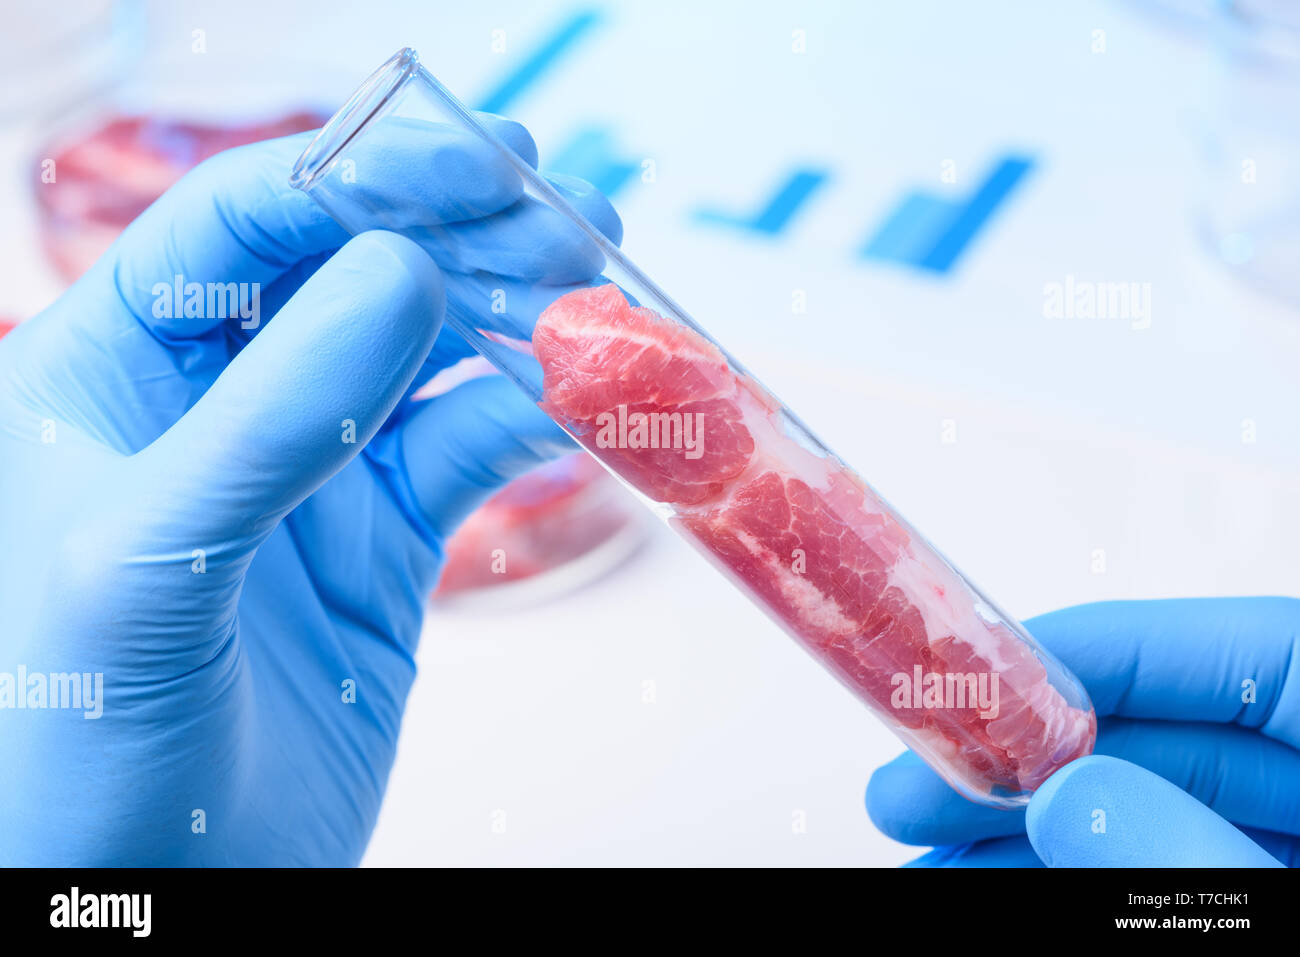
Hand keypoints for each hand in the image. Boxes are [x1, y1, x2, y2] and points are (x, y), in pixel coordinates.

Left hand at [0, 121, 617, 864]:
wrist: (157, 896)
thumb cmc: (70, 744)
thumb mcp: (148, 559)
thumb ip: (276, 415)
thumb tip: (401, 273)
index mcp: (113, 371)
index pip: (237, 224)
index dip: (356, 174)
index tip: (471, 158)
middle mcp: (217, 404)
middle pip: (350, 272)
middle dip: (458, 232)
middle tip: (566, 212)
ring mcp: (309, 471)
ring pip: (425, 356)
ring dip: (512, 316)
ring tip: (599, 286)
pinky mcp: (382, 542)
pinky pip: (467, 450)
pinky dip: (533, 418)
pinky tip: (585, 400)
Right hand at [866, 598, 1298, 865]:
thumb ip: (1191, 852)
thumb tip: (1067, 802)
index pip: (1203, 651)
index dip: (1069, 659)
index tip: (961, 680)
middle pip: (1153, 737)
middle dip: (1021, 768)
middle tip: (914, 791)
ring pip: (1146, 811)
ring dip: (1026, 834)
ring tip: (930, 860)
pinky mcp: (1278, 878)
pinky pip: (1168, 867)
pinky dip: (1079, 876)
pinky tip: (992, 880)